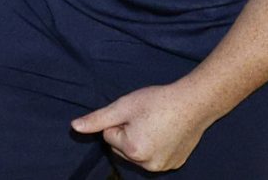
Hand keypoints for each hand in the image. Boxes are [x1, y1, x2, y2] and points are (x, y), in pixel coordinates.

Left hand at [72, 81, 219, 172]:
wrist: (193, 103)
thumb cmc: (157, 101)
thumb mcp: (123, 106)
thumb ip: (98, 119)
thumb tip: (74, 127)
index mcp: (133, 151)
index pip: (109, 136)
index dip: (119, 121)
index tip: (135, 113)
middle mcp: (148, 165)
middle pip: (122, 148)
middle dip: (127, 133)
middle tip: (145, 118)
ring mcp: (163, 167)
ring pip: (137, 153)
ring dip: (140, 140)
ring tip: (155, 124)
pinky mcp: (174, 164)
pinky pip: (154, 156)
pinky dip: (155, 146)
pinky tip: (165, 132)